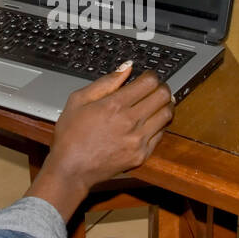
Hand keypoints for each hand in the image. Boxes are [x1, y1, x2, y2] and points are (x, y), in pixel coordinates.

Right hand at [26, 61, 173, 218]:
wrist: (71, 169)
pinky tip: (148, 123)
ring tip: (154, 105)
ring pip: (167, 114)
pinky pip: (161, 134)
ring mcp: (138, 140)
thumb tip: (127, 68)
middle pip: (163, 95)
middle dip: (161, 88)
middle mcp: (130, 122)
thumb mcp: (78, 100)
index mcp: (115, 105)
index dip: (151, 76)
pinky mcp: (142, 155)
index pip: (149, 82)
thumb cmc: (71, 135)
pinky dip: (158, 125)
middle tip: (154, 89)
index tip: (147, 77)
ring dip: (164, 105)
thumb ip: (106, 82)